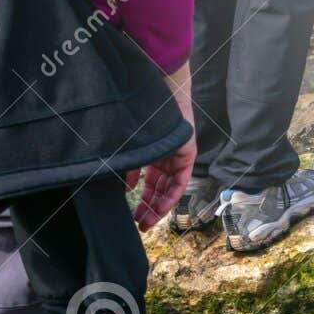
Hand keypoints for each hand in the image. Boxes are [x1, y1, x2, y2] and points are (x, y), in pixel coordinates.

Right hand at [127, 62, 195, 231]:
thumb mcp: (130, 144)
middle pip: (158, 189)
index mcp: (153, 153)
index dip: (140, 200)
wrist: (157, 88)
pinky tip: (159, 206)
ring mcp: (178, 156)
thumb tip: (126, 188)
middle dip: (148, 209)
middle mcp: (166, 157)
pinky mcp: (187, 153)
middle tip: (138, 225)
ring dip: (158, 207)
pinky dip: (170, 194)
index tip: (132, 216)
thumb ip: (129, 166)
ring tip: (146, 222)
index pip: (148, 183)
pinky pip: (180, 180)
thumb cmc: (139, 112)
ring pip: (169, 188)